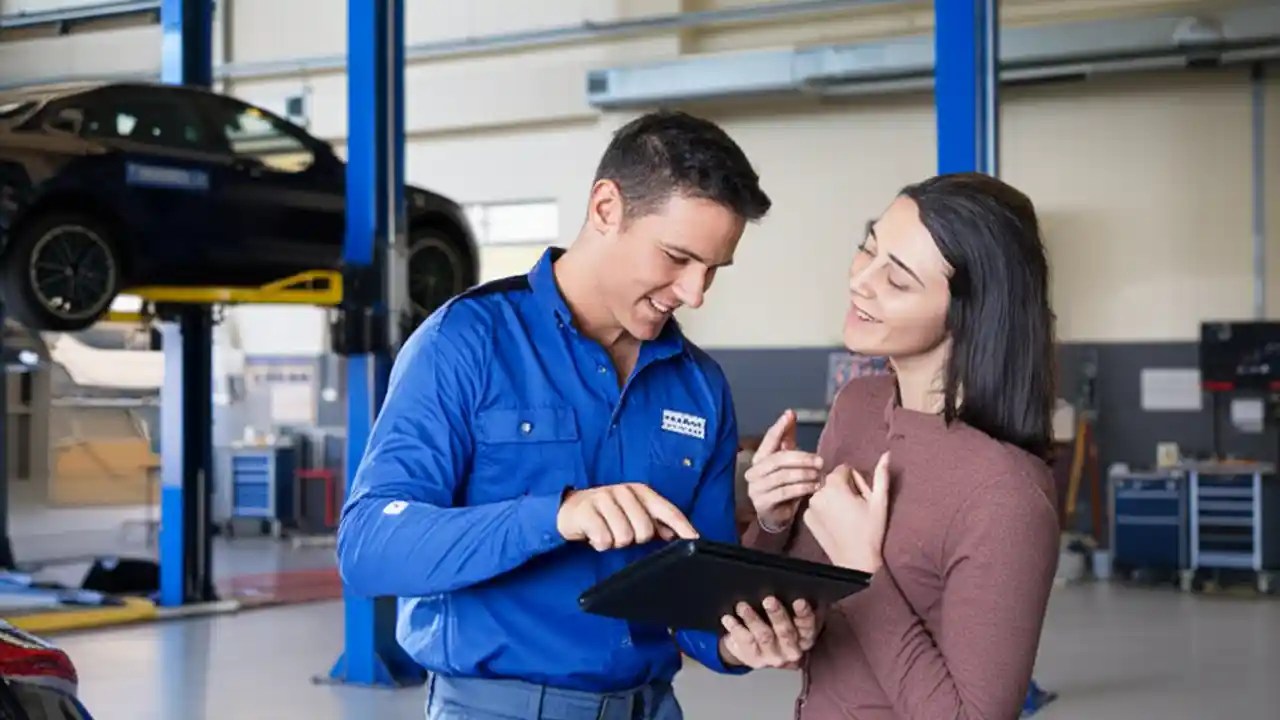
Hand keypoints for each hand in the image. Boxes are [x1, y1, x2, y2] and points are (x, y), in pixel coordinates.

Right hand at [556, 483, 697, 550]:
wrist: (568, 508)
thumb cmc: (605, 512)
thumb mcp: (632, 513)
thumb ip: (654, 521)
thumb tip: (676, 533)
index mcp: (640, 491)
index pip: (668, 511)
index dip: (683, 527)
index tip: (696, 540)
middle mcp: (624, 491)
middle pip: (645, 530)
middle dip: (634, 538)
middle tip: (621, 532)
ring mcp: (604, 498)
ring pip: (624, 537)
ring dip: (615, 542)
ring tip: (607, 532)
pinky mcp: (586, 511)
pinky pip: (604, 540)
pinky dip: (599, 543)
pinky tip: (595, 534)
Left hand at [718, 597, 818, 669]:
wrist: (756, 648)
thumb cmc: (775, 624)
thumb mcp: (788, 614)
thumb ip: (789, 602)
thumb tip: (782, 579)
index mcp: (805, 637)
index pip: (808, 625)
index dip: (804, 613)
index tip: (798, 600)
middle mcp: (792, 650)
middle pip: (785, 632)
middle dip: (777, 615)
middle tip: (768, 600)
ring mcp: (773, 657)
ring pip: (764, 637)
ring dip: (753, 619)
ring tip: (742, 606)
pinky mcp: (754, 659)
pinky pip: (745, 643)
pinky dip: (736, 629)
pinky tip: (728, 618)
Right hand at [745, 410, 823, 531]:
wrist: (775, 514)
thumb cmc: (783, 483)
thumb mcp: (786, 460)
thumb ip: (787, 438)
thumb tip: (790, 413)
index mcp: (759, 458)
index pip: (768, 440)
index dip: (779, 427)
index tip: (790, 415)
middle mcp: (754, 472)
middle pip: (778, 459)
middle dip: (802, 458)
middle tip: (820, 461)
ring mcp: (756, 489)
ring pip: (783, 476)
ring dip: (804, 474)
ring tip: (819, 475)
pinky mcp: (763, 503)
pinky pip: (784, 492)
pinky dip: (802, 488)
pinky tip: (814, 487)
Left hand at [804, 452, 890, 573]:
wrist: (856, 561)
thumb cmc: (871, 531)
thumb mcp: (879, 501)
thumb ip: (881, 475)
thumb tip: (886, 454)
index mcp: (834, 485)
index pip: (844, 469)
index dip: (856, 480)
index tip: (861, 496)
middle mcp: (817, 493)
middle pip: (832, 479)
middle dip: (843, 488)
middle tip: (854, 506)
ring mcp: (809, 506)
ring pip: (823, 491)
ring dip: (833, 497)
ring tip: (845, 515)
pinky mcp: (805, 518)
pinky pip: (816, 505)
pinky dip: (824, 509)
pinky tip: (835, 522)